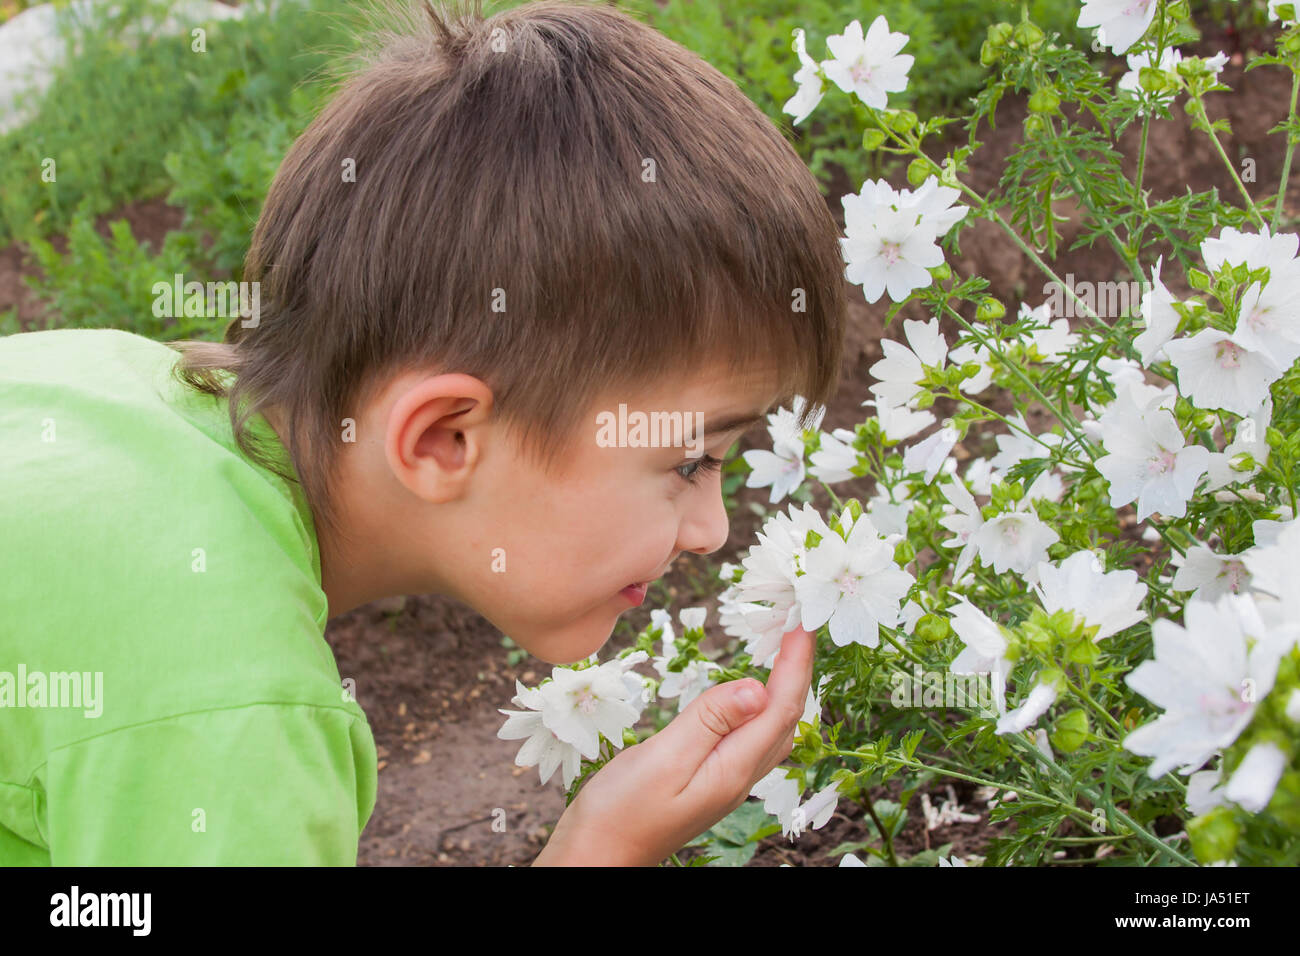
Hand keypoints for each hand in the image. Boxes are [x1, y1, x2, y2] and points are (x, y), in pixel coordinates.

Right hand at [532, 626, 814, 865]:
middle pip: (785, 719)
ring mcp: (725, 781)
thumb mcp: (663, 759)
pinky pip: (750, 737)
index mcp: (732, 769)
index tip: (803, 624)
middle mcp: (738, 777)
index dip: (796, 664)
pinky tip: (750, 695)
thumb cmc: (620, 811)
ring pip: (771, 730)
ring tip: (784, 652)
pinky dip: (760, 706)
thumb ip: (709, 721)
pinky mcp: (709, 779)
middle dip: (798, 672)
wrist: (596, 855)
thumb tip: (757, 688)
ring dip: (784, 688)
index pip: (780, 708)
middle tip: (800, 627)